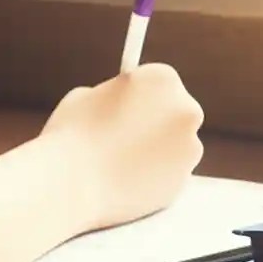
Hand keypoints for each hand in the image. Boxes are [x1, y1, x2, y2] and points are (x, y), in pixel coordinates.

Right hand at [40, 63, 204, 229]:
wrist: (72, 183)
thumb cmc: (73, 134)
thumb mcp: (87, 96)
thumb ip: (113, 96)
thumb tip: (118, 104)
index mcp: (163, 78)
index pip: (160, 83)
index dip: (142, 96)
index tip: (131, 107)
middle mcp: (186, 110)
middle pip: (176, 113)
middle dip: (156, 123)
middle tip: (127, 136)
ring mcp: (190, 149)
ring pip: (176, 148)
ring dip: (157, 152)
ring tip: (121, 162)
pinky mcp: (183, 182)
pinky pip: (169, 177)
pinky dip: (153, 179)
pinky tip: (126, 181)